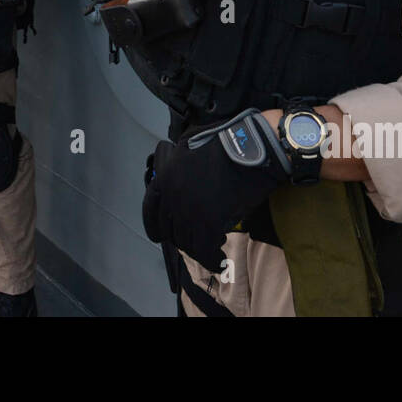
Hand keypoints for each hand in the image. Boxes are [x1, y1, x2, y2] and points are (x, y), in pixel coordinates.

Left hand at [142, 111, 291, 271]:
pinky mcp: (208, 221)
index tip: (160, 236)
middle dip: (184, 238)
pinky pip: (205, 250)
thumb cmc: (226, 142)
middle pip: (171, 230)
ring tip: (214, 245)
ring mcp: (188, 210)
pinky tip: (219, 260)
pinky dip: (211, 259)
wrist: (251, 147)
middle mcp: (171, 196)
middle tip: (199, 239)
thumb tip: (178, 178)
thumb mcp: (188, 144)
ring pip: (187, 242)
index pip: (149, 211)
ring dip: (199, 248)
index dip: (155, 227)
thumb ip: (177, 162)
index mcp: (164, 177)